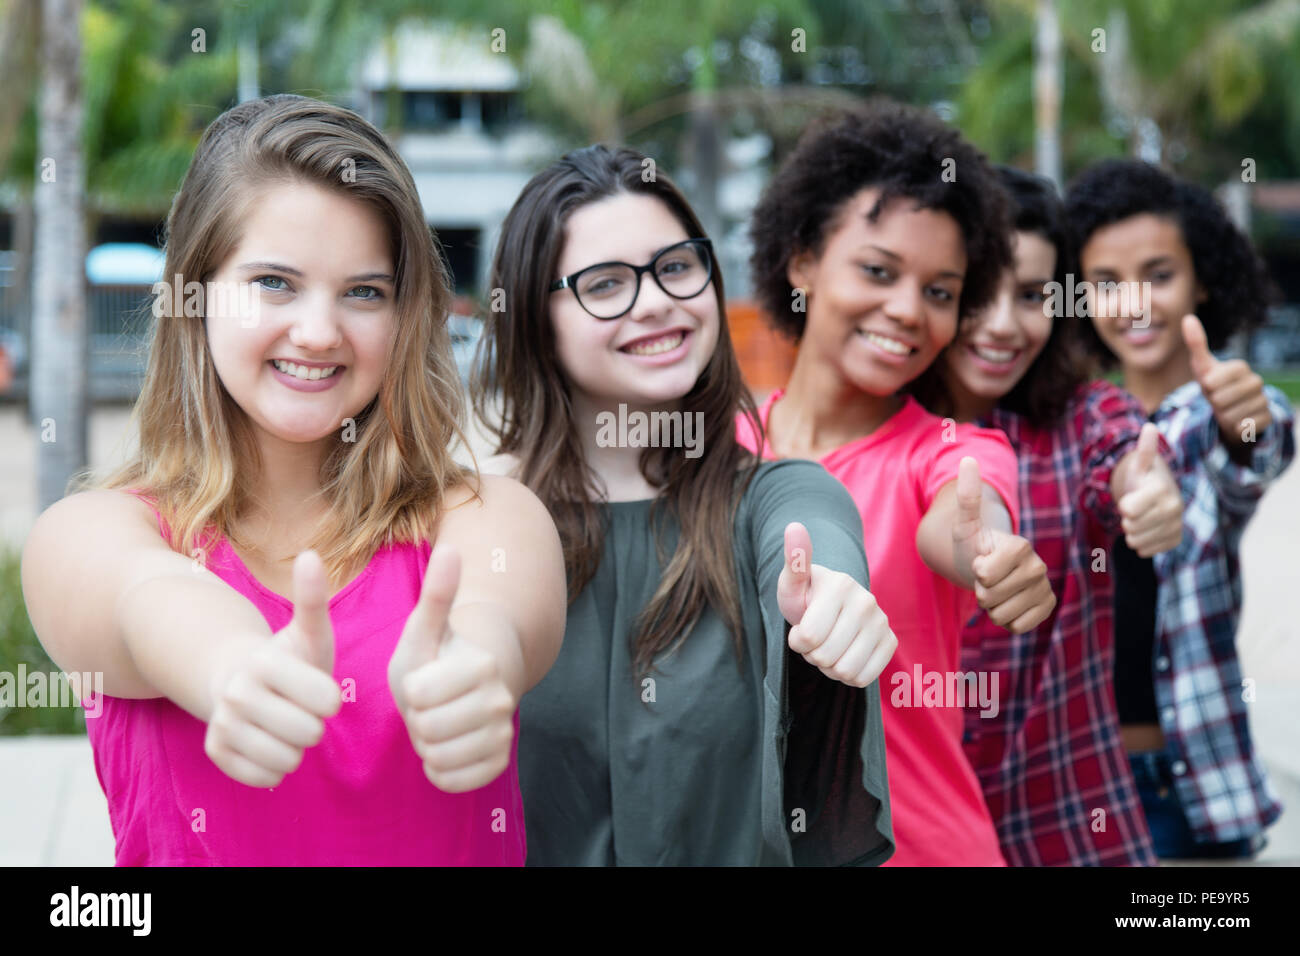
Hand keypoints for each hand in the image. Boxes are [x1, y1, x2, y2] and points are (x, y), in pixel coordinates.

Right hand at [204, 550, 341, 787]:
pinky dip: (274, 768)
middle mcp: (236, 693)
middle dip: (315, 726)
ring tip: (288, 726)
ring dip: (296, 749)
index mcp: (263, 662)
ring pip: (286, 760)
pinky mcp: (216, 751)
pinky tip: (270, 744)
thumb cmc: (289, 658)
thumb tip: (309, 554)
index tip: (322, 691)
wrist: (242, 681)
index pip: (325, 701)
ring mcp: (222, 723)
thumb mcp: (307, 631)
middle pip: (307, 734)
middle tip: (304, 711)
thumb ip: (312, 599)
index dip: (331, 701)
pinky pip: (263, 778)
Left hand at [388, 545, 516, 792]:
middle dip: (417, 719)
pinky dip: (440, 769)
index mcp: (482, 663)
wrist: (466, 687)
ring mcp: (504, 732)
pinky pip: (453, 780)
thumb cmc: (437, 656)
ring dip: (427, 744)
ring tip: (436, 722)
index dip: (411, 690)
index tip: (423, 678)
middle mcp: (501, 699)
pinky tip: (445, 746)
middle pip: (428, 729)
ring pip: (439, 757)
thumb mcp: (424, 628)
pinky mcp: (499, 761)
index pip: (420, 696)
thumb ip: (437, 595)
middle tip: (427, 705)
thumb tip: (451, 547)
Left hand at [777, 522, 896, 686]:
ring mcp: (882, 622)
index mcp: (842, 585)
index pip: (807, 638)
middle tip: (816, 637)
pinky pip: (863, 679)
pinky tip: (844, 655)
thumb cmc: (806, 597)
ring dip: (829, 666)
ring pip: (845, 671)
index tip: (800, 626)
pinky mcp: (891, 643)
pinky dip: (847, 675)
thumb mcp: (792, 583)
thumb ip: (794, 561)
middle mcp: (867, 602)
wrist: (829, 608)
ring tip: (829, 645)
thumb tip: (794, 526)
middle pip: (826, 658)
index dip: (797, 641)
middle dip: (812, 654)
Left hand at [952, 457, 1054, 633]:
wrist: (986, 566)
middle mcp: (1038, 566)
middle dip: (981, 592)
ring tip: (996, 589)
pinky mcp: (1047, 606)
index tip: (981, 562)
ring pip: (1003, 616)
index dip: (976, 573)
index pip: (985, 575)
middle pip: (992, 598)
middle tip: (986, 579)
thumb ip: (967, 497)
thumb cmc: (973, 546)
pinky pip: (1018, 627)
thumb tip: (967, 460)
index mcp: (1020, 546)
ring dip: (992, 607)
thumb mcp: (965, 524)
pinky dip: (1007, 620)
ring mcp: (1044, 587)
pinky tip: (1008, 603)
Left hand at [1117, 423, 1183, 556]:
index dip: (1124, 504)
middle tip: (1137, 507)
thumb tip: (1149, 426)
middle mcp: (1174, 510)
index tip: (1133, 495)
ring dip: (1132, 531)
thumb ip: (1143, 449)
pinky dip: (1141, 542)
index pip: (1127, 510)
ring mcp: (1176, 527)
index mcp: (1162, 491)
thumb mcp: (1140, 464)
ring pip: (1135, 542)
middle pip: (1130, 528)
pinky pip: (1144, 551)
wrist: (1160, 494)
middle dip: (1127, 519)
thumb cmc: (1144, 478)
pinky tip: (1148, 528)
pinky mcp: (1174, 541)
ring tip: (1142, 516)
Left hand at [1183, 313, 1271, 443]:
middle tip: (1217, 400)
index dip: (1207, 387)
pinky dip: (1234, 428)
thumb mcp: (1202, 367)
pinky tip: (1236, 421)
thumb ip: (1196, 344)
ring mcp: (1263, 400)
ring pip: (1230, 415)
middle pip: (1221, 400)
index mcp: (1241, 367)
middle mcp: (1257, 382)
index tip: (1209, 385)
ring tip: (1225, 410)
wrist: (1228, 409)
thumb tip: (1187, 318)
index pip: (1214, 381)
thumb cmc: (1213, 385)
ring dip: (1221, 416)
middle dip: (1212, 403)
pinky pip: (1242, 427)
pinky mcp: (1266, 419)